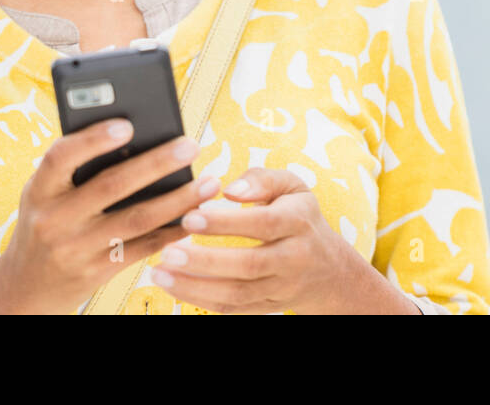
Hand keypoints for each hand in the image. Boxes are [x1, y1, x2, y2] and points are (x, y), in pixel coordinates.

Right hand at [0, 119, 220, 313]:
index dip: (93, 140)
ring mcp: (76, 250)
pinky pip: (143, 248)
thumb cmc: (46, 222)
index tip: (128, 124)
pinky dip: (173, 231)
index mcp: (39, 190)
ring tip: (209, 182)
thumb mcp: (44, 194)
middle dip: (156, 164)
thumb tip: (134, 134)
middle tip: (190, 146)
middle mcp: (54, 220)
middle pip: (111, 186)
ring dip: (178, 200)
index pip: (60, 157)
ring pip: (137, 219)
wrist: (26, 288)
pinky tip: (197, 216)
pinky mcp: (97, 273)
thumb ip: (76, 168)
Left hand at [150, 168, 375, 314]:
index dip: (226, 223)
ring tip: (159, 273)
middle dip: (204, 260)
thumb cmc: (300, 216)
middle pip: (248, 265)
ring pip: (237, 293)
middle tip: (167, 251)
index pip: (262, 224)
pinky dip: (200, 300)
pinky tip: (173, 287)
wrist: (330, 270)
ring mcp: (280, 288)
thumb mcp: (292, 187)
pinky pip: (232, 309)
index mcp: (298, 222)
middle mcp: (293, 258)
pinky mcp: (267, 307)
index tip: (189, 216)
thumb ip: (262, 180)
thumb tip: (230, 190)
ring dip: (194, 286)